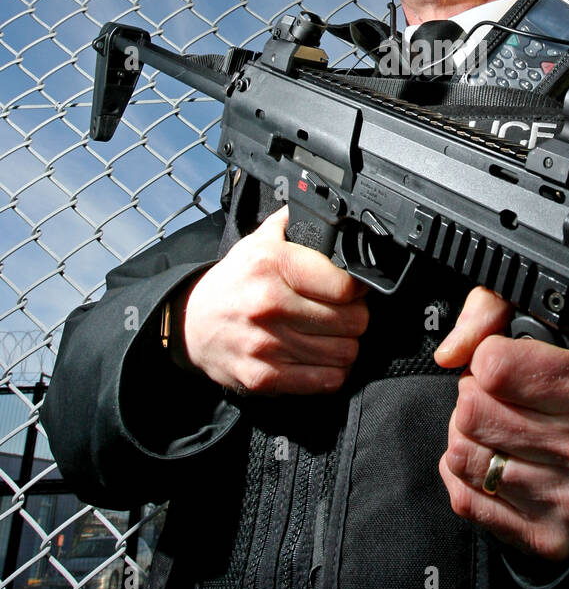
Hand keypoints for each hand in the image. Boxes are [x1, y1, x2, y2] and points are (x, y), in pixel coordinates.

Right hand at [176, 206, 368, 395]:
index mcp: (271, 265)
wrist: (190, 324)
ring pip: (345, 353)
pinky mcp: (264, 378)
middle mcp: (269, 304)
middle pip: (352, 320)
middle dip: (355, 316)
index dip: (358, 287)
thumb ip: (295, 222)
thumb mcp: (258, 242)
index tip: (354, 288)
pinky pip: (326, 381)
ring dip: (345, 344)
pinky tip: (321, 357)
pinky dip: (332, 371)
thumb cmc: (233, 283)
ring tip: (332, 335)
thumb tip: (329, 207)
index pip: (344, 284)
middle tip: (343, 312)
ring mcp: (266, 345)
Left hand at [434, 287, 568, 560]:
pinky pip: (464, 499)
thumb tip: (451, 353)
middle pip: (470, 410)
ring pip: (461, 454)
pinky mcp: (548, 537)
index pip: (492, 365)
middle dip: (475, 397)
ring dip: (470, 437)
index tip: (508, 363)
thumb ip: (492, 312)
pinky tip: (500, 464)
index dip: (489, 357)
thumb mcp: (546, 325)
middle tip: (503, 400)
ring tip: (501, 431)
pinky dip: (470, 479)